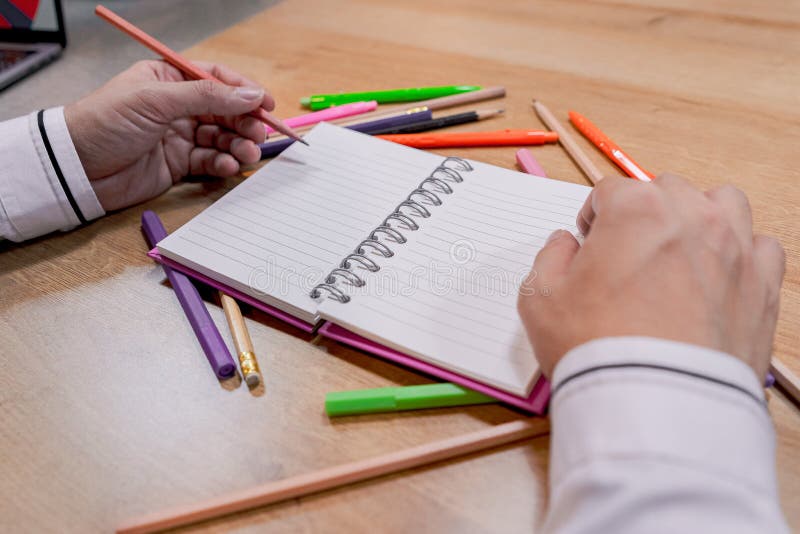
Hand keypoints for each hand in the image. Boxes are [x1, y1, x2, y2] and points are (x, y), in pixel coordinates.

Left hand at [64, 60, 273, 210]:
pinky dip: (224, 163)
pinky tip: (229, 165)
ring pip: (222, 137)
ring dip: (240, 144)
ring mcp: (180, 135)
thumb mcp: (156, 100)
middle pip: (225, 109)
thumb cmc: (106, 123)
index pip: (216, 79)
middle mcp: (177, 106)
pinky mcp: (179, 163)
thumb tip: (250, 95)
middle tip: (259, 133)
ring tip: (248, 153)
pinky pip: (211, 160)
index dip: (244, 90)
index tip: (266, 104)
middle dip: (245, 121)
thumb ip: (206, 97)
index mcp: (169, 79)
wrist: (77, 168)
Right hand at [517, 174, 784, 379]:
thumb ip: (549, 256)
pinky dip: (741, 254)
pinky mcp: (763, 285)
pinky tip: (718, 279)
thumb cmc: (593, 346)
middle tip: (630, 255)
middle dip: (645, 215)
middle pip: (666, 191)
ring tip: (680, 254)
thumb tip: (565, 243)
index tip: (591, 245)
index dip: (594, 218)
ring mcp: (734, 247)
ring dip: (699, 218)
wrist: (653, 402)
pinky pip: (761, 247)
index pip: (610, 191)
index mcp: (635, 209)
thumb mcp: (539, 298)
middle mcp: (691, 215)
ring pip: (722, 203)